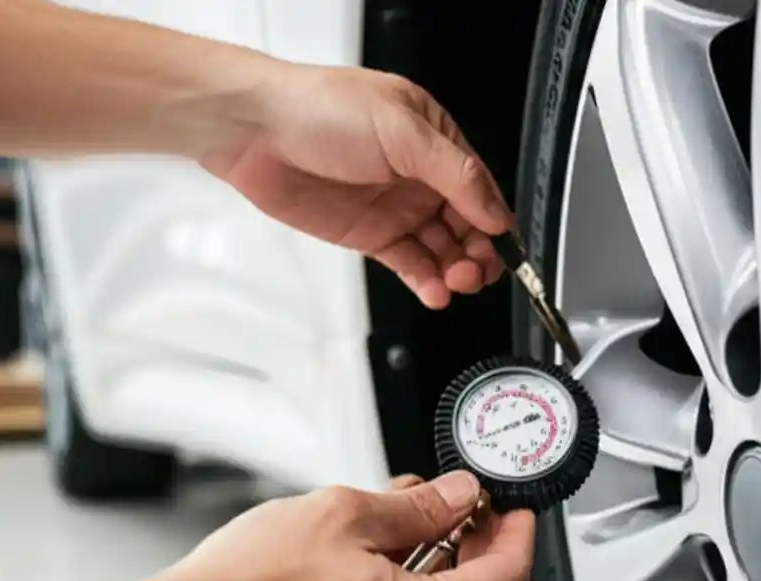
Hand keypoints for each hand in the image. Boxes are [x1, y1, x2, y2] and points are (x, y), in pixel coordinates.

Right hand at [131, 471, 534, 580]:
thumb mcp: (345, 515)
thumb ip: (418, 506)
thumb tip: (457, 496)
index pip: (507, 578)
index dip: (517, 531)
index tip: (515, 504)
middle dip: (469, 538)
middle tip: (455, 496)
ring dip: (428, 558)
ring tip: (400, 511)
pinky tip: (372, 549)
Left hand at [203, 62, 511, 308]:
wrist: (255, 131)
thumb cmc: (320, 109)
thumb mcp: (403, 132)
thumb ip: (455, 175)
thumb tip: (495, 212)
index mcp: (435, 139)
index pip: (480, 188)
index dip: (495, 222)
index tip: (505, 250)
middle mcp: (419, 174)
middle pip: (467, 224)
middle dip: (479, 253)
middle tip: (476, 273)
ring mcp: (395, 206)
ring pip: (442, 248)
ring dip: (455, 270)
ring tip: (456, 283)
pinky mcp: (370, 235)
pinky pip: (409, 264)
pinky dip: (426, 281)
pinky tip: (436, 291)